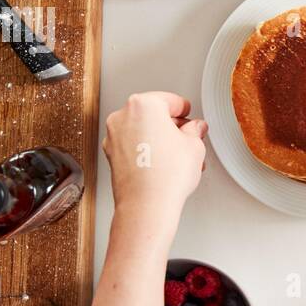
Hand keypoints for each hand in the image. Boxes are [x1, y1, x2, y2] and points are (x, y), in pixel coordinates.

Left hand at [102, 92, 206, 225]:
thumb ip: (195, 130)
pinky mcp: (111, 153)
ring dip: (158, 138)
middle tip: (185, 136)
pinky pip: (132, 144)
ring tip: (176, 155)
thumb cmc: (166, 176)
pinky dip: (145, 149)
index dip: (185, 110)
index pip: (171, 100)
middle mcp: (124, 116)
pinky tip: (160, 163)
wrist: (147, 205)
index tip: (188, 115)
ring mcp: (114, 135)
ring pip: (141, 129)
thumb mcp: (194, 146)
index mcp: (144, 104)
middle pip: (153, 114)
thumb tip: (194, 129)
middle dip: (170, 125)